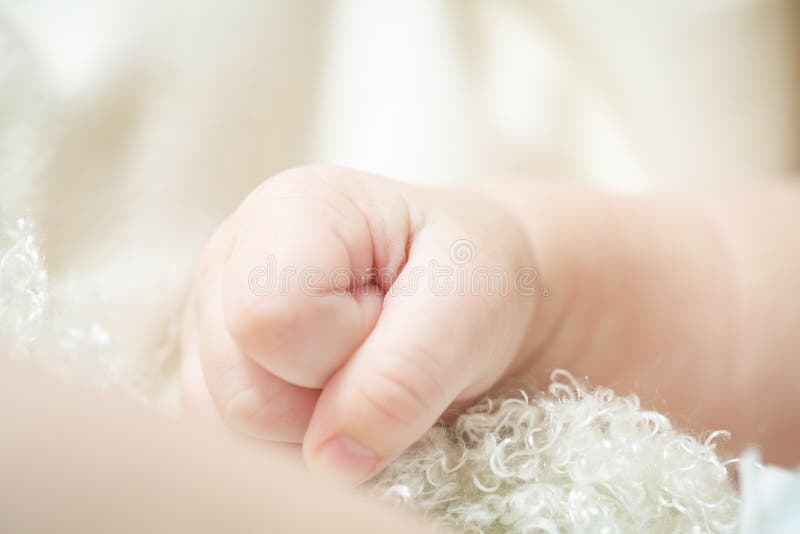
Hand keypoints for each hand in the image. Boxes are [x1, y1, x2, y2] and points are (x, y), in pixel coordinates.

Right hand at [180, 166, 540, 482]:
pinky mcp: (212, 367)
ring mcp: (211, 317)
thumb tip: (330, 460)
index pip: (270, 319)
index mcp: (288, 211)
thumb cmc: (469, 276)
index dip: (344, 348)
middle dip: (329, 397)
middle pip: (243, 391)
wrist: (469, 286)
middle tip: (382, 346)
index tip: (395, 318)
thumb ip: (403, 378)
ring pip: (229, 429)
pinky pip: (233, 445)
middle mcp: (230, 259)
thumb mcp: (467, 308)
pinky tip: (332, 392)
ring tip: (359, 367)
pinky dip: (294, 441)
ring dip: (312, 426)